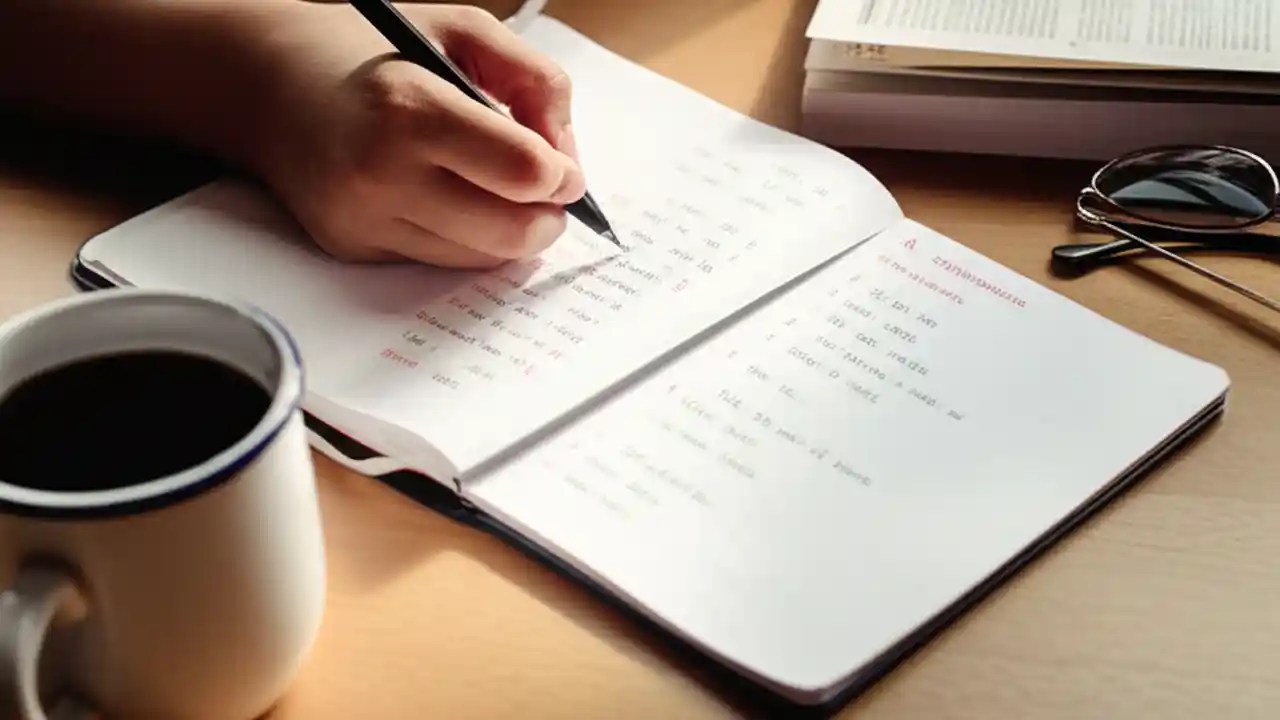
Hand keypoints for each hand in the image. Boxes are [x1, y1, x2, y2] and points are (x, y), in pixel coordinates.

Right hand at [247, 3, 584, 267]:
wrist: (270, 83)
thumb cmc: (374, 52)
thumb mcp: (462, 31)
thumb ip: (534, 80)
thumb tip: (565, 155)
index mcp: (411, 107)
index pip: (522, 171)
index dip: (561, 176)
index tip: (564, 169)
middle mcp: (381, 171)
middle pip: (510, 231)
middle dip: (547, 218)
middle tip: (549, 195)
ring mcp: (363, 218)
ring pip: (479, 258)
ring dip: (511, 234)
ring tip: (505, 196)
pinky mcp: (352, 247)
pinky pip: (439, 262)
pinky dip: (466, 240)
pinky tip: (457, 202)